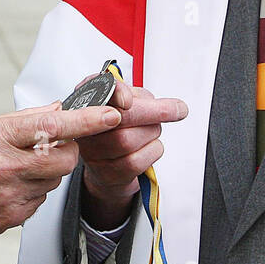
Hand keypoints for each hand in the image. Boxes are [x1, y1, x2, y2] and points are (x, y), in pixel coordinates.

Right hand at [0, 103, 120, 235]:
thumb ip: (24, 120)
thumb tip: (58, 109)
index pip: (52, 125)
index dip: (86, 120)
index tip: (109, 114)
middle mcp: (6, 169)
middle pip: (65, 159)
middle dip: (65, 150)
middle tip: (48, 146)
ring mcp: (9, 198)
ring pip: (53, 183)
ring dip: (45, 173)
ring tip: (14, 168)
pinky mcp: (9, 219)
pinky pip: (37, 203)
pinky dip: (31, 192)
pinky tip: (6, 186)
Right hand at [78, 81, 187, 228]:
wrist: (109, 164)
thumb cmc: (120, 126)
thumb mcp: (127, 102)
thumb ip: (139, 96)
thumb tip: (167, 107)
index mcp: (89, 101)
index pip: (96, 89)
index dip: (114, 94)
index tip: (129, 100)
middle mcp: (86, 126)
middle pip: (119, 118)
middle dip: (153, 112)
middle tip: (178, 110)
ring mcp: (93, 152)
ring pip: (128, 140)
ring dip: (152, 133)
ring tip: (152, 130)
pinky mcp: (106, 174)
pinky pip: (136, 161)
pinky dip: (152, 151)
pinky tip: (149, 147)